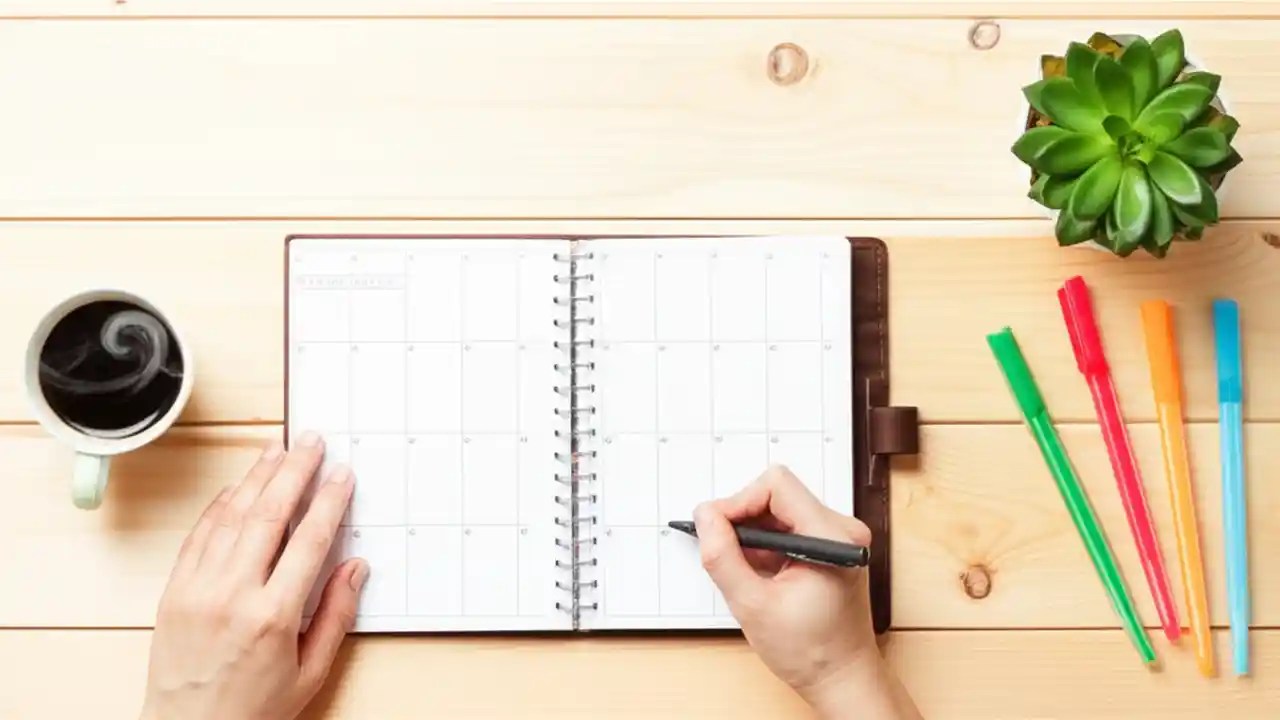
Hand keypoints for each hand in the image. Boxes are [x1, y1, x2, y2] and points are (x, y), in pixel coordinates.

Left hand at [140, 432, 366, 719]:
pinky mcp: (174, 591)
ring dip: (257, 478)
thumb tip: (354, 568)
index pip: (308, 540)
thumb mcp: (311, 672)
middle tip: (310, 442)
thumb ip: (335, 615)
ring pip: (231, 516)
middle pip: (268, 515)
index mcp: (273, 617)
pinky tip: (239, 487)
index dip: (329, 501)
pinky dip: (220, 505)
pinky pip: (199, 535)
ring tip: (276, 450)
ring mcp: (198, 589)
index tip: (342, 476)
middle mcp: (232, 595)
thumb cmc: (251, 709)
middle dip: (294, 471)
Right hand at [694, 466, 920, 719]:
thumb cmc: (812, 652)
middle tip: (721, 549)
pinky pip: (787, 527)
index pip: (776, 486)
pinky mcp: (828, 547)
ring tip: (740, 567)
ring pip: (779, 510)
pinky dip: (764, 543)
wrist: (842, 678)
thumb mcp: (753, 605)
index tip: (715, 527)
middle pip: (776, 495)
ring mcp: (836, 537)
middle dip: (742, 519)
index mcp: (831, 537)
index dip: (738, 502)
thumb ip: (723, 557)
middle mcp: (841, 530)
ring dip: (752, 533)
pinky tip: (756, 571)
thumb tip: (706, 518)